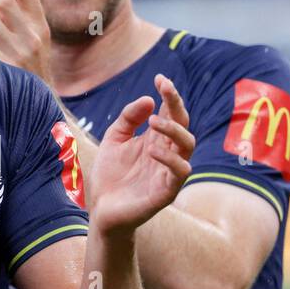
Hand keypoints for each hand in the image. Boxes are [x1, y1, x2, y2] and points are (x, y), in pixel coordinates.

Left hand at [89, 74, 194, 233]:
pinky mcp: (167, 191)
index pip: (171, 113)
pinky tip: (151, 150)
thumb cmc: (109, 176)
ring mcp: (169, 172)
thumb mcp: (114, 139)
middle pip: (184, 124)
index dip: (169, 94)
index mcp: (156, 139)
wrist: (101, 210)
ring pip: (188, 145)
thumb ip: (129, 118)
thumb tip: (149, 100)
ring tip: (154, 121)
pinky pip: (180, 172)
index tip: (159, 78)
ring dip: (174, 128)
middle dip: (176, 104)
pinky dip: (170, 158)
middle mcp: (167, 153)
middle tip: (162, 91)